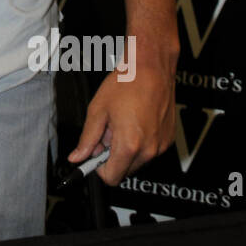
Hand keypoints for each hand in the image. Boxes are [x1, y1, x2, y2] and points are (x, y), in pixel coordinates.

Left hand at [68, 43, 175, 185]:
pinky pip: (149, 151)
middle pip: (124, 171)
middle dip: (111, 157)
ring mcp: (161, 145)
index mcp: (129, 145)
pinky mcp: (168, 139)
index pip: (111, 177)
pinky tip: (135, 122)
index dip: (98, 168)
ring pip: (136, 162)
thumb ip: (87, 138)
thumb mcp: (98, 110)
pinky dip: (139, 142)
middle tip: (108, 132)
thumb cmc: (126, 83)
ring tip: (122, 124)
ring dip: (125, 149)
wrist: (151, 68)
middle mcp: (149, 149)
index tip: (93, 155)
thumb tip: (77, 157)